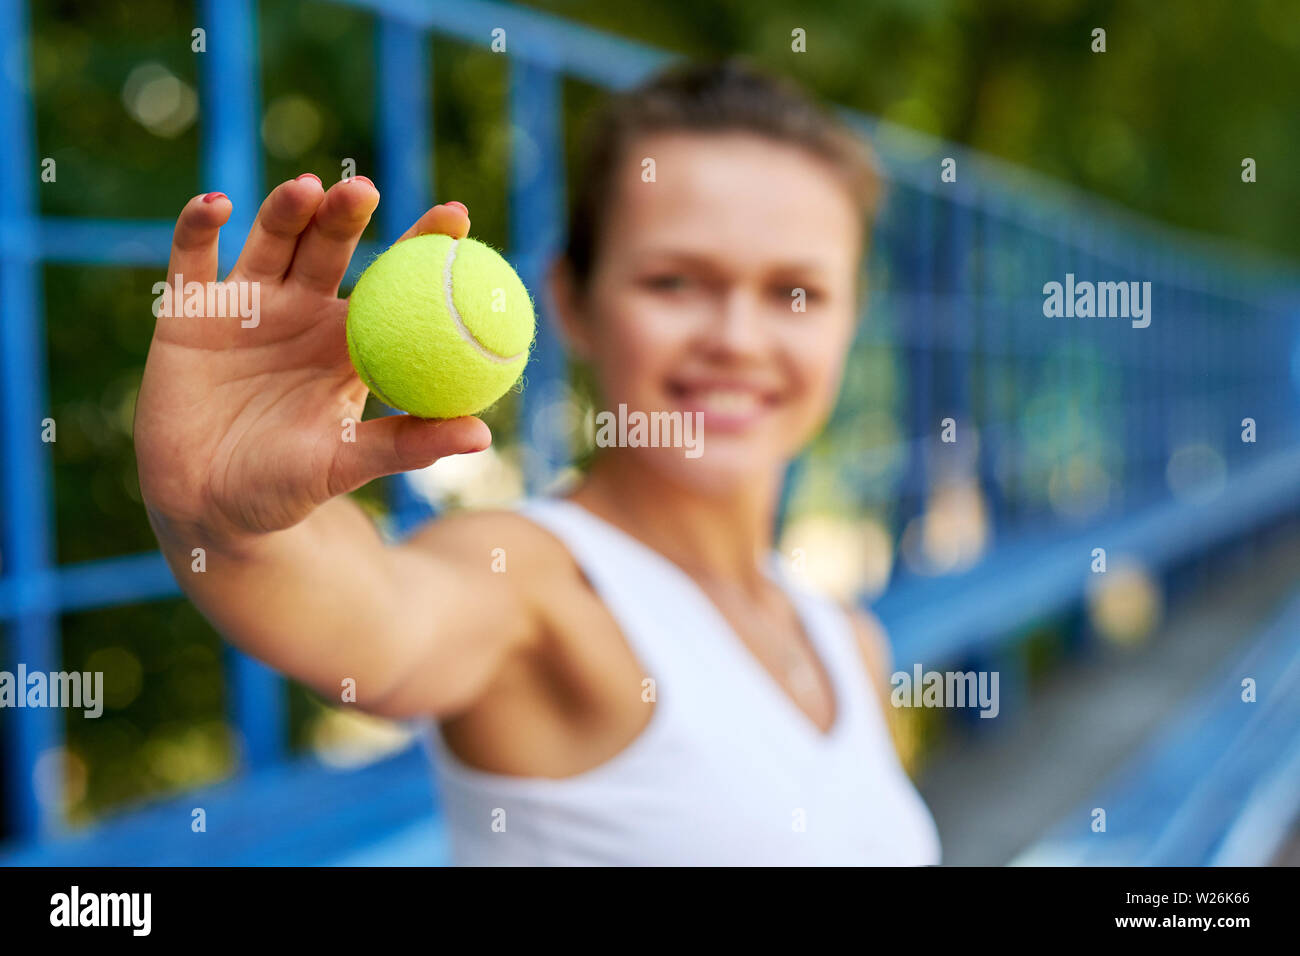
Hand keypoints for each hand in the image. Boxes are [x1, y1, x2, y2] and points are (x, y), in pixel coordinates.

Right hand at [135, 176, 488, 541]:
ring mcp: (245, 305)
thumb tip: (483, 435)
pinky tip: (218, 206)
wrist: (208, 507)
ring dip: (285, 211)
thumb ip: (408, 443)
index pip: (395, 278)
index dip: (423, 242)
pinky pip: (191, 261)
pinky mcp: (188, 312)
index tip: (457, 215)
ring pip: (268, 242)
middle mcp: (300, 309)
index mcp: (350, 338)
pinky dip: (198, 229)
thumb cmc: (286, 487)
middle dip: (347, 213)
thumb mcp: (349, 464)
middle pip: (328, 246)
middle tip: (366, 191)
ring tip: (309, 190)